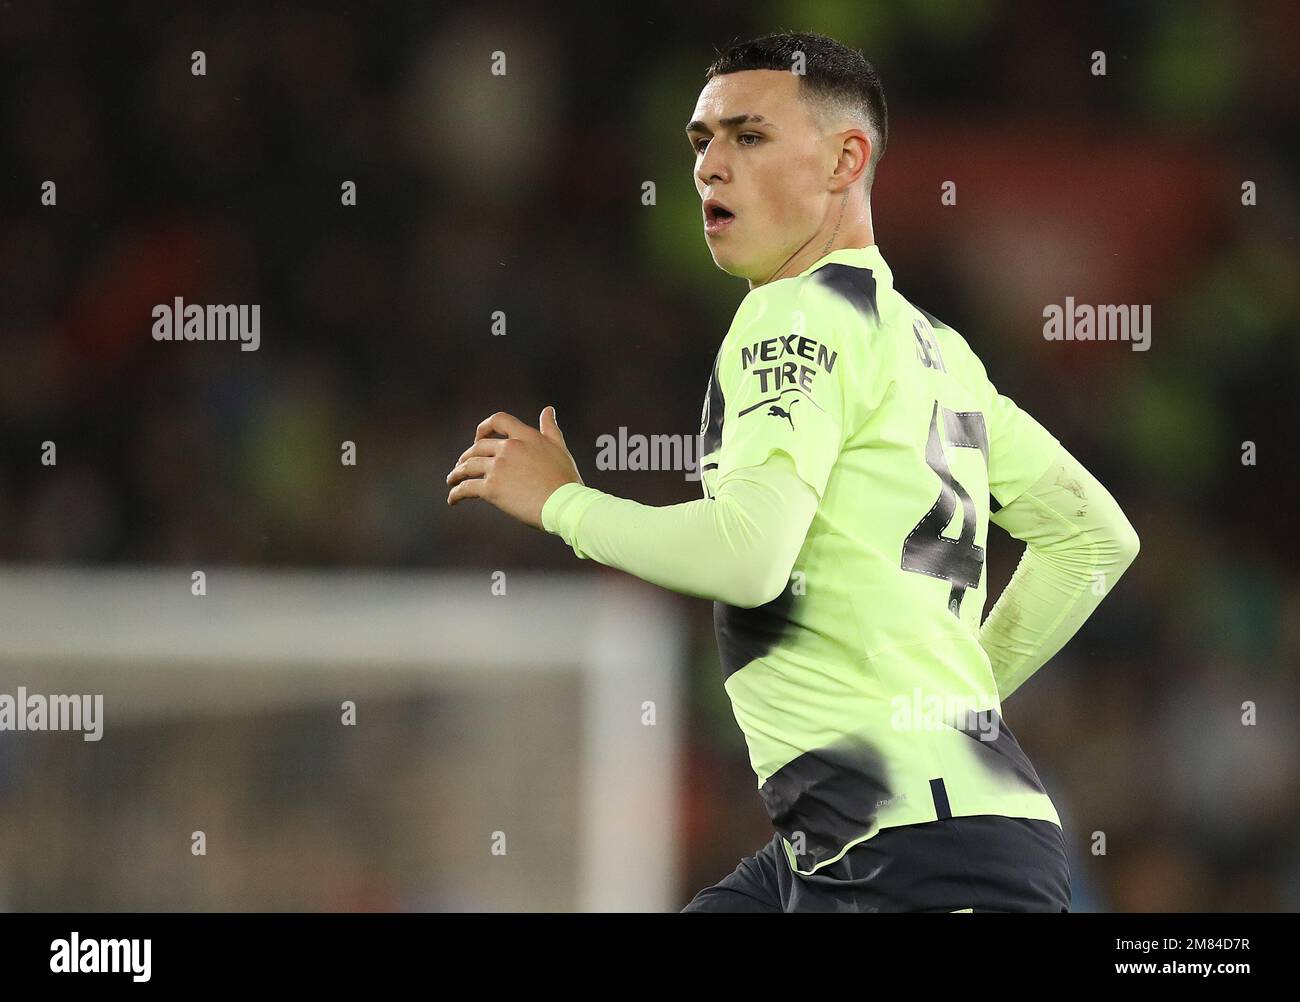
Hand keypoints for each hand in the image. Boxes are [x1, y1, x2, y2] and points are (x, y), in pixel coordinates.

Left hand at [446, 407, 583, 528]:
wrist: (564, 504)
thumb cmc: (565, 479)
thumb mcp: (559, 448)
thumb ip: (550, 428)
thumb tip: (548, 410)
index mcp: (525, 436)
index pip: (498, 420)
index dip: (484, 427)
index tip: (478, 438)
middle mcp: (508, 448)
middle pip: (477, 447)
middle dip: (466, 456)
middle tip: (462, 466)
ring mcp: (498, 467)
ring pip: (467, 467)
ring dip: (456, 474)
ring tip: (452, 481)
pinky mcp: (491, 489)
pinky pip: (466, 488)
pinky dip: (456, 493)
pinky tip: (453, 500)